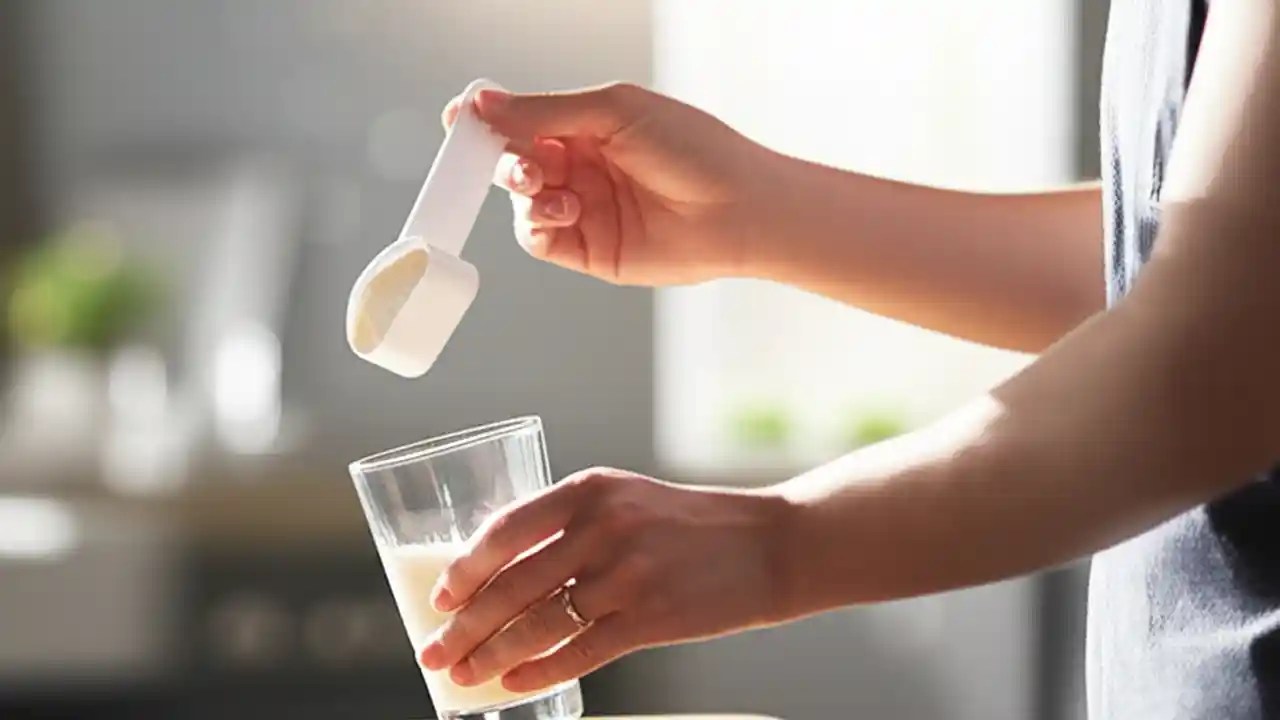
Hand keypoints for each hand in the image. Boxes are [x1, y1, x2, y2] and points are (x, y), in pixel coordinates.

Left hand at [417, 468, 790, 693]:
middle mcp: (603, 528)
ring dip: (491, 655)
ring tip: (462, 675)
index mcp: (589, 490)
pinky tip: (512, 684)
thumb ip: (570, 524)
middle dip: (464, 626)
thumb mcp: (626, 501)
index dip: (464, 569)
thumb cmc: (690, 524)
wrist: (769, 544)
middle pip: (512, 586)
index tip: (440, 599)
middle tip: (434, 653)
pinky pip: (579, 652)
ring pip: (538, 624)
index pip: (505, 530)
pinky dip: (539, 672)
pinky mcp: (651, 617)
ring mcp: (627, 574)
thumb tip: (502, 572)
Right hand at [443, 82, 780, 285]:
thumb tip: (480, 104)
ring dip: (522, 190)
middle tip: (517, 159)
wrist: (740, 210)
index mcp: (587, 125)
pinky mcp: (590, 250)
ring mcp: (584, 208)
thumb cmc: (692, 149)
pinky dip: (535, 224)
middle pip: (513, 160)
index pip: (521, 119)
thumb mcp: (614, 112)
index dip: (488, 120)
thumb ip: (544, 112)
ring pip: (520, 201)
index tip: (459, 119)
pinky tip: (560, 210)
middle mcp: (581, 166)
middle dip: (502, 158)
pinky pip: (538, 237)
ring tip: (547, 186)